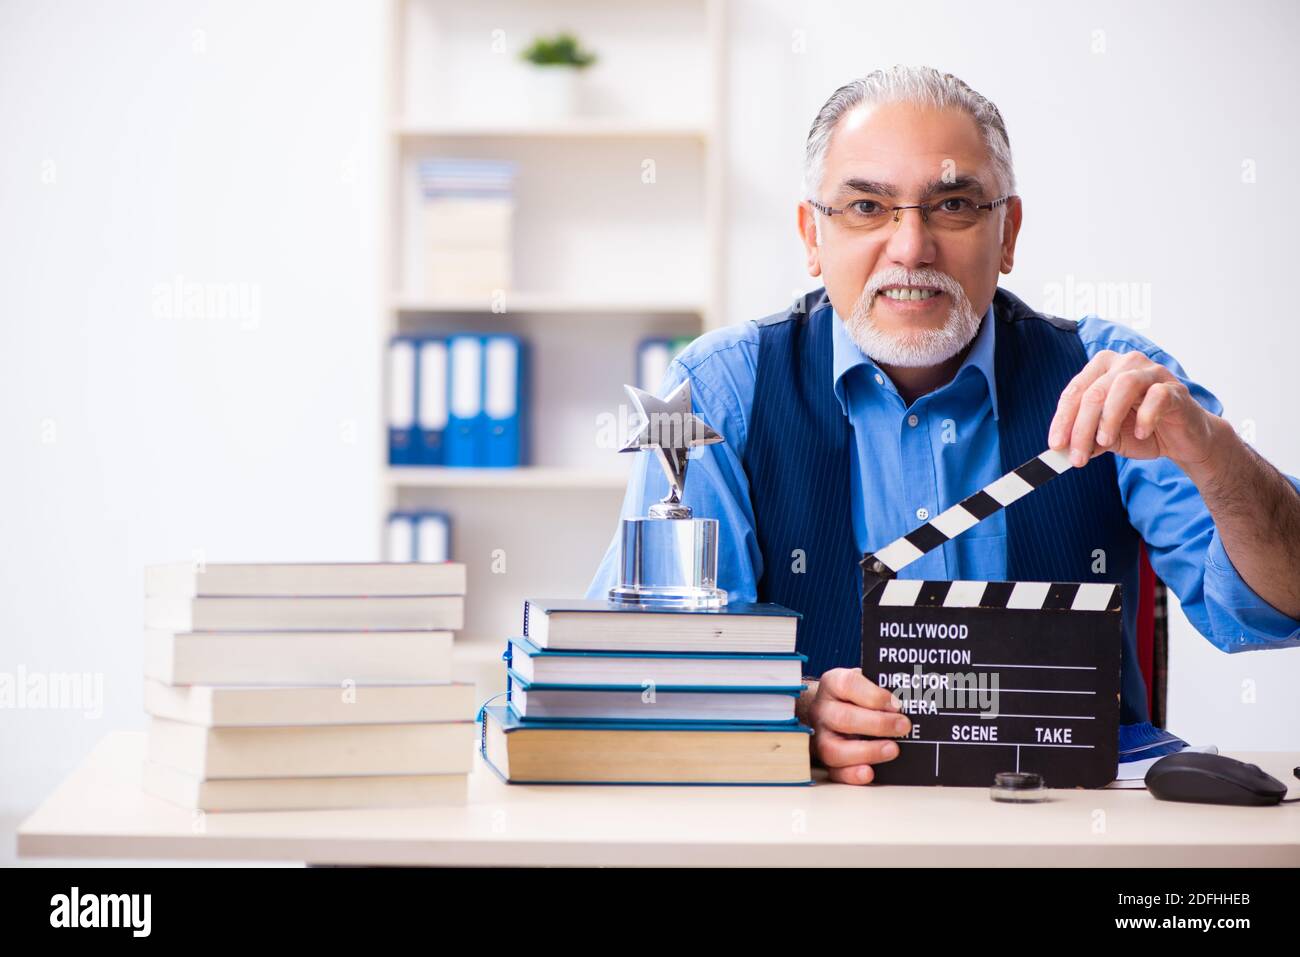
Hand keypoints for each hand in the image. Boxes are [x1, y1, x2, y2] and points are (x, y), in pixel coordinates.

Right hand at [804, 668, 910, 784]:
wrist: (832, 708)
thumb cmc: (856, 695)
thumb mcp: (865, 682)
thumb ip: (882, 686)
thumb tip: (910, 699)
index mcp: (832, 684)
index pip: (847, 684)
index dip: (873, 695)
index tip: (896, 704)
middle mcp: (822, 710)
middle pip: (843, 718)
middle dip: (878, 724)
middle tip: (903, 727)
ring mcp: (820, 737)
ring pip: (833, 749)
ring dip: (867, 752)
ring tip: (893, 750)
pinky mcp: (824, 760)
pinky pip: (834, 771)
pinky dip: (852, 774)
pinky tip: (870, 773)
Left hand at [1047, 349, 1222, 472]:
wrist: (1181, 441)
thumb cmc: (1140, 432)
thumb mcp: (1106, 438)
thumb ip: (1086, 439)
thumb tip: (1064, 449)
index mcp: (1102, 369)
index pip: (1075, 391)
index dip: (1063, 419)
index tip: (1056, 446)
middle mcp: (1125, 363)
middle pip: (1095, 391)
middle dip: (1082, 427)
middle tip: (1077, 456)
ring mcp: (1152, 372)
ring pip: (1122, 386)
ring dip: (1109, 418)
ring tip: (1105, 442)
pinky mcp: (1175, 388)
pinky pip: (1157, 396)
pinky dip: (1146, 416)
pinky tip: (1141, 434)